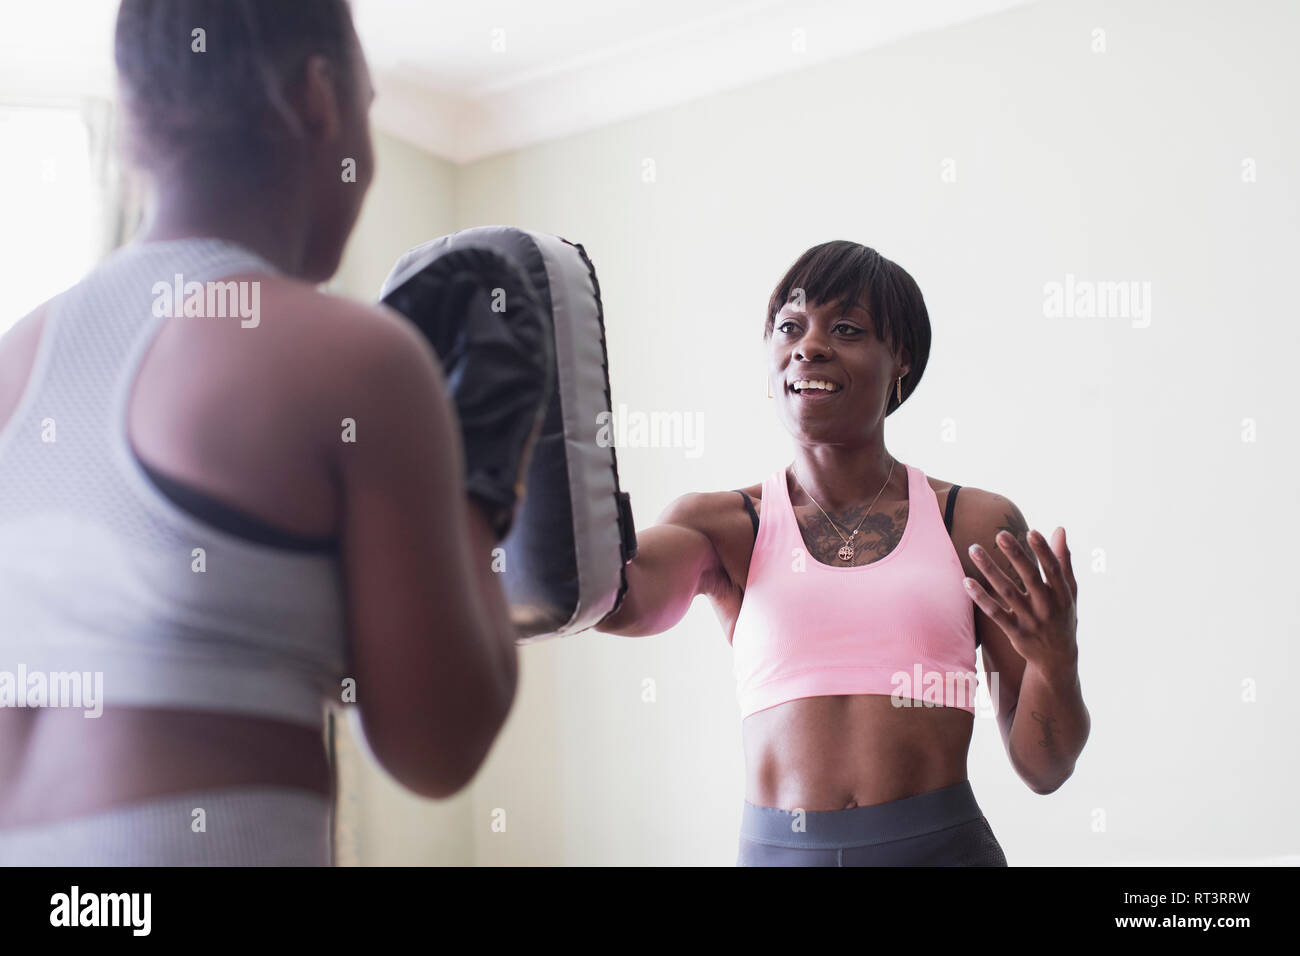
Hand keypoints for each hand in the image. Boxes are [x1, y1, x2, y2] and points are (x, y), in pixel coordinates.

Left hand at [963, 526, 1078, 671]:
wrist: (1057, 659)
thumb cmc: (1062, 616)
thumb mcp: (1069, 592)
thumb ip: (1063, 561)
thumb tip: (1059, 529)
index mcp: (1063, 595)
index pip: (1053, 569)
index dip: (1043, 551)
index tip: (1030, 531)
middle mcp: (1047, 607)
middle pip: (1030, 578)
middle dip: (1016, 555)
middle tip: (1000, 533)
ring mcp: (1031, 621)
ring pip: (1007, 592)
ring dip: (990, 570)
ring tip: (974, 549)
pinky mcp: (1015, 633)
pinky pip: (995, 613)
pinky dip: (981, 598)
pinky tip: (967, 581)